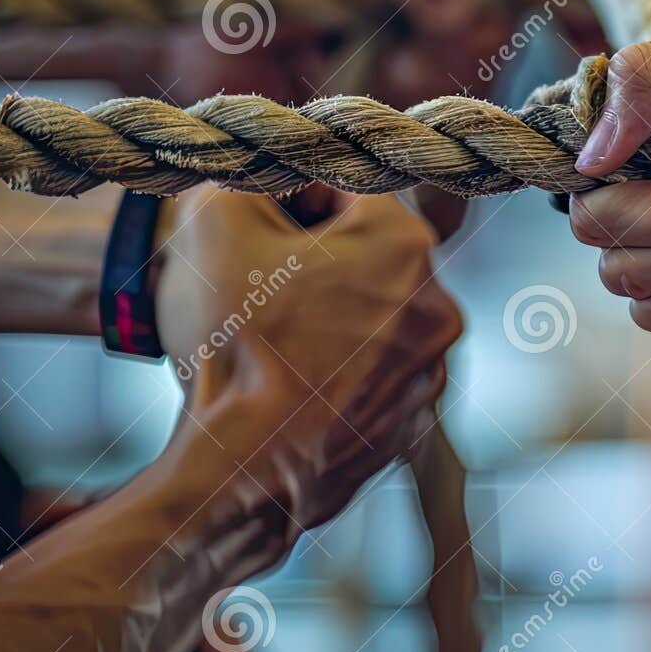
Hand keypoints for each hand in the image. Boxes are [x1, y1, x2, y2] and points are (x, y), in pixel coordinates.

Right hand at [153, 188, 461, 533]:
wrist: (240, 475)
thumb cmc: (235, 346)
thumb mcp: (212, 224)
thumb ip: (235, 179)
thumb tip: (245, 176)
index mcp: (405, 243)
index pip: (344, 183)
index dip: (287, 194)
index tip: (251, 222)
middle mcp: (439, 303)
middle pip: (364, 250)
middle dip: (310, 254)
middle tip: (254, 278)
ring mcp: (431, 368)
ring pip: (372, 311)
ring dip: (327, 310)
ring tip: (269, 335)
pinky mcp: (414, 420)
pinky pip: (374, 369)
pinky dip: (339, 365)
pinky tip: (291, 379)